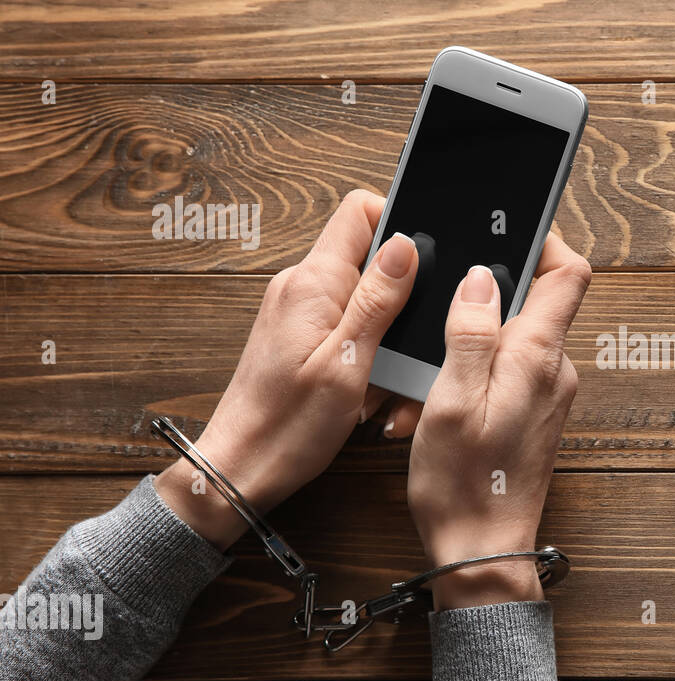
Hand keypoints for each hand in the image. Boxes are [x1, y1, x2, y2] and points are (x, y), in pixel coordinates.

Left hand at [155, 190, 416, 548]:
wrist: (240, 468)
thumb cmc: (287, 426)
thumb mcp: (348, 361)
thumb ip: (378, 299)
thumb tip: (404, 244)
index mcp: (314, 282)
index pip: (360, 211)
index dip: (399, 223)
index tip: (427, 260)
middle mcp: (301, 286)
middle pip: (369, 256)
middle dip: (401, 294)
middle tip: (408, 340)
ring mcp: (298, 310)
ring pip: (363, 298)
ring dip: (385, 333)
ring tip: (382, 380)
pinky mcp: (299, 335)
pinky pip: (347, 326)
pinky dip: (367, 352)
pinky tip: (367, 389)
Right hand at [387, 230, 590, 608]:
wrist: (484, 552)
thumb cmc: (464, 484)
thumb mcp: (452, 400)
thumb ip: (471, 332)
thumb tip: (484, 277)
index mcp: (538, 357)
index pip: (567, 273)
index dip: (541, 241)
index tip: (504, 228)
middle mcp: (555, 371)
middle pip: (535, 301)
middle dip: (480, 301)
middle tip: (435, 318)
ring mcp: (548, 394)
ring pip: (512, 341)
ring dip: (465, 348)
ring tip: (423, 383)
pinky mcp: (535, 415)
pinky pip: (506, 374)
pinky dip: (469, 378)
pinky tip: (432, 406)